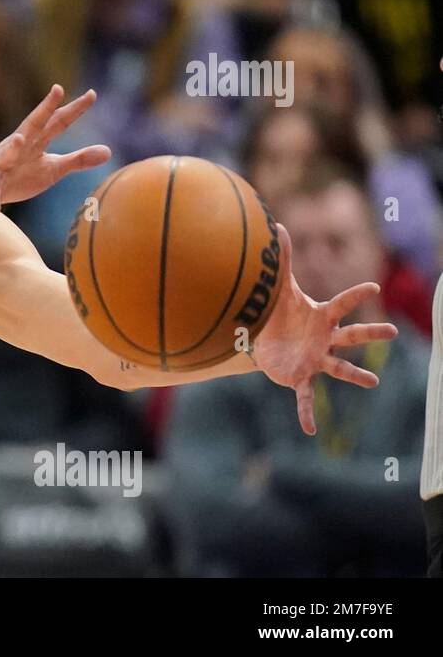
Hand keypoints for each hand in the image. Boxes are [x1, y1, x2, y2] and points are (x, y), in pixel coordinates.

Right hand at [0, 85, 109, 216]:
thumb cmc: (18, 175)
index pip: (57, 123)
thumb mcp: (51, 168)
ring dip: (12, 148)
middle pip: (32, 126)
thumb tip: (109, 151)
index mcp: (35, 142)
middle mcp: (17, 148)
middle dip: (44, 110)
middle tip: (57, 91)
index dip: (74, 110)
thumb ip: (77, 160)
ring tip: (19, 140)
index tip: (91, 94)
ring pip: (5, 155)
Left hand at [251, 224, 398, 434]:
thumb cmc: (278, 313)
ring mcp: (315, 360)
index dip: (356, 295)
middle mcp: (325, 339)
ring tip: (373, 383)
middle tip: (392, 332)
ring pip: (338, 368)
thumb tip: (275, 226)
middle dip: (370, 333)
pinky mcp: (299, 378)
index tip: (373, 287)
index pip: (342, 303)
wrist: (264, 340)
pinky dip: (307, 413)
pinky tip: (310, 431)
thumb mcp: (279, 289)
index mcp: (322, 317)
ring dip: (354, 375)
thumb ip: (279, 260)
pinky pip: (305, 398)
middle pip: (352, 335)